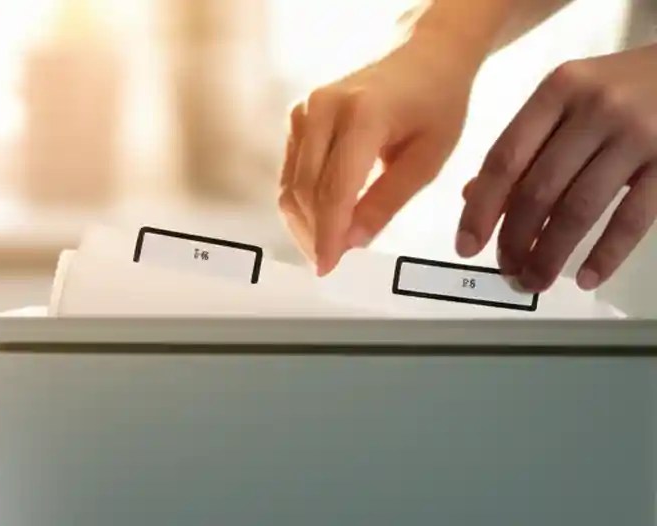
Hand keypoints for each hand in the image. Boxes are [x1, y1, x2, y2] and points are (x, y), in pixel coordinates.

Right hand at [279, 36, 479, 274]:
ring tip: (326, 245)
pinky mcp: (297, 117)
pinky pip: (291, 171)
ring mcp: (304, 110)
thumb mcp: (428, 158)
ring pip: (291, 184)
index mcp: (363, 116)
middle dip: (314, 233)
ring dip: (304, 221)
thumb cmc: (435, 104)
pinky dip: (303, 201)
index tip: (327, 267)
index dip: (327, 234)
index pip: (334, 189)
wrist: (424, 56)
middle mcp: (323, 109)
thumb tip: (351, 242)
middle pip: (306, 190)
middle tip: (331, 261)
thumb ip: (387, 201)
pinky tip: (321, 219)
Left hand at [457, 44, 656, 291]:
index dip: (480, 209)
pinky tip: (586, 279)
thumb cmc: (626, 86)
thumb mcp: (572, 97)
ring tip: (534, 281)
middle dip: (515, 240)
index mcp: (559, 89)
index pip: (505, 159)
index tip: (465, 247)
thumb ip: (525, 143)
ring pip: (579, 209)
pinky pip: (633, 218)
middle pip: (538, 189)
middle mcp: (596, 109)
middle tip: (506, 271)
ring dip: (550, 254)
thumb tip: (472, 196)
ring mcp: (638, 135)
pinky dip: (606, 254)